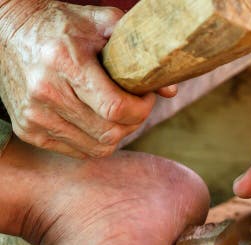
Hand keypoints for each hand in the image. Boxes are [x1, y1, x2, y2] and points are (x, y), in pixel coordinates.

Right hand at [0, 0, 175, 158]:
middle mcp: (44, 92)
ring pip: (96, 147)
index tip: (144, 97)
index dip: (141, 109)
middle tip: (134, 105)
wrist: (6, 30)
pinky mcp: (27, 129)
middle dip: (133, 122)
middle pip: (109, 133)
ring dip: (116, 134)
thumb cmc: (60, 25)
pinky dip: (94, 141)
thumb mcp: (101, 24)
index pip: (115, 108)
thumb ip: (137, 52)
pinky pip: (77, 151)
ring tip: (116, 112)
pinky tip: (95, 120)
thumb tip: (169, 90)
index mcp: (64, 63)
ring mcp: (33, 114)